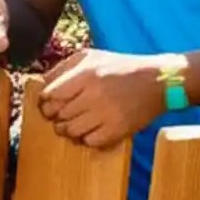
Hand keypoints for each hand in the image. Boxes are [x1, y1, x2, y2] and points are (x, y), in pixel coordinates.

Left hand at [37, 49, 180, 148]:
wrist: (158, 81)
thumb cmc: (121, 67)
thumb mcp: (91, 57)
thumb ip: (64, 67)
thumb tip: (42, 83)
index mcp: (85, 74)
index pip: (50, 95)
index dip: (45, 102)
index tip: (48, 103)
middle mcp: (94, 95)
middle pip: (58, 115)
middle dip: (55, 116)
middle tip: (60, 115)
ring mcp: (107, 114)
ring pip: (71, 131)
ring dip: (68, 129)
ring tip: (73, 123)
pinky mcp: (119, 130)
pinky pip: (90, 142)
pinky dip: (86, 138)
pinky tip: (90, 130)